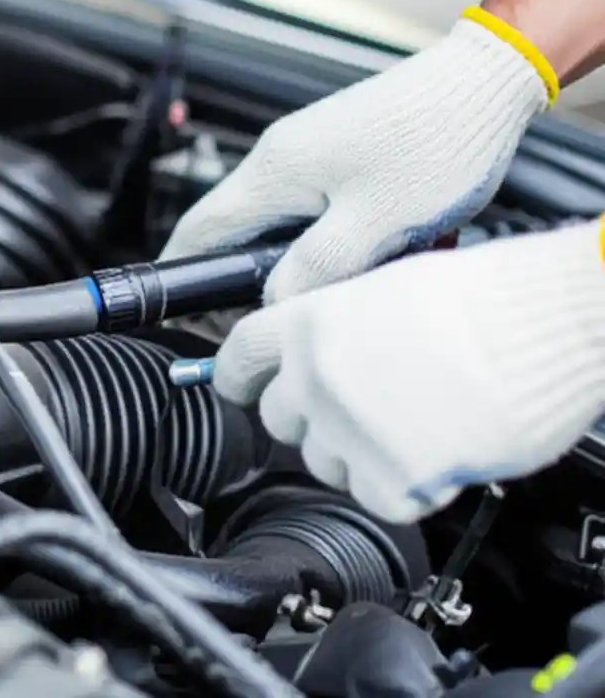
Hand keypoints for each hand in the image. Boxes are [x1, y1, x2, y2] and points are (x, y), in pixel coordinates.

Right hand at [160, 19, 548, 303]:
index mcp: (275, 172)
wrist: (490, 83)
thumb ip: (314, 270)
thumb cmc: (438, 142)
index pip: (200, 230)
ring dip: (298, 263)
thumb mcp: (374, 225)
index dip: (181, 275)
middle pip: (238, 232)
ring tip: (328, 293)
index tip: (181, 313)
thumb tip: (273, 306)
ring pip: (283, 226)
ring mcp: (313, 154)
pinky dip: (333, 243)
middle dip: (246, 280)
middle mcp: (283, 158)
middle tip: (268, 323)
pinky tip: (368, 260)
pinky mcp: (344, 156)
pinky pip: (319, 213)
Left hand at [212, 222, 604, 521]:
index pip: (238, 357)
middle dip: (311, 419)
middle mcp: (317, 377)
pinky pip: (375, 498)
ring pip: (323, 463)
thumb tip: (314, 354)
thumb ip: (337, 327)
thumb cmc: (491, 298)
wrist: (553, 324)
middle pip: (278, 418)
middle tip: (360, 408)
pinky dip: (404, 486)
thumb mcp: (388, 290)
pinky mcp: (391, 477)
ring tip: (411, 423)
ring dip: (356, 454)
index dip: (234, 377)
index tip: (237, 388)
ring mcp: (349, 430)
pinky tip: (436, 451)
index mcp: (311, 323)